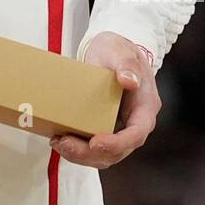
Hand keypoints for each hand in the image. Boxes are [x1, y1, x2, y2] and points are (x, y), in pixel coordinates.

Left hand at [49, 31, 160, 167]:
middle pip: (118, 151)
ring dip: (81, 155)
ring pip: (105, 155)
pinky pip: (93, 147)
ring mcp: (119, 128)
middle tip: (65, 144)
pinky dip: (77, 148)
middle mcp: (134, 123)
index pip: (136, 134)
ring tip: (58, 143)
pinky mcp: (104, 128)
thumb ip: (127, 65)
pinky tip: (59, 140)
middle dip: (91, 153)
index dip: (117, 144)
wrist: (108, 50)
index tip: (95, 143)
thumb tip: (129, 81)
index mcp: (145, 108)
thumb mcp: (121, 51)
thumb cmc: (117, 50)